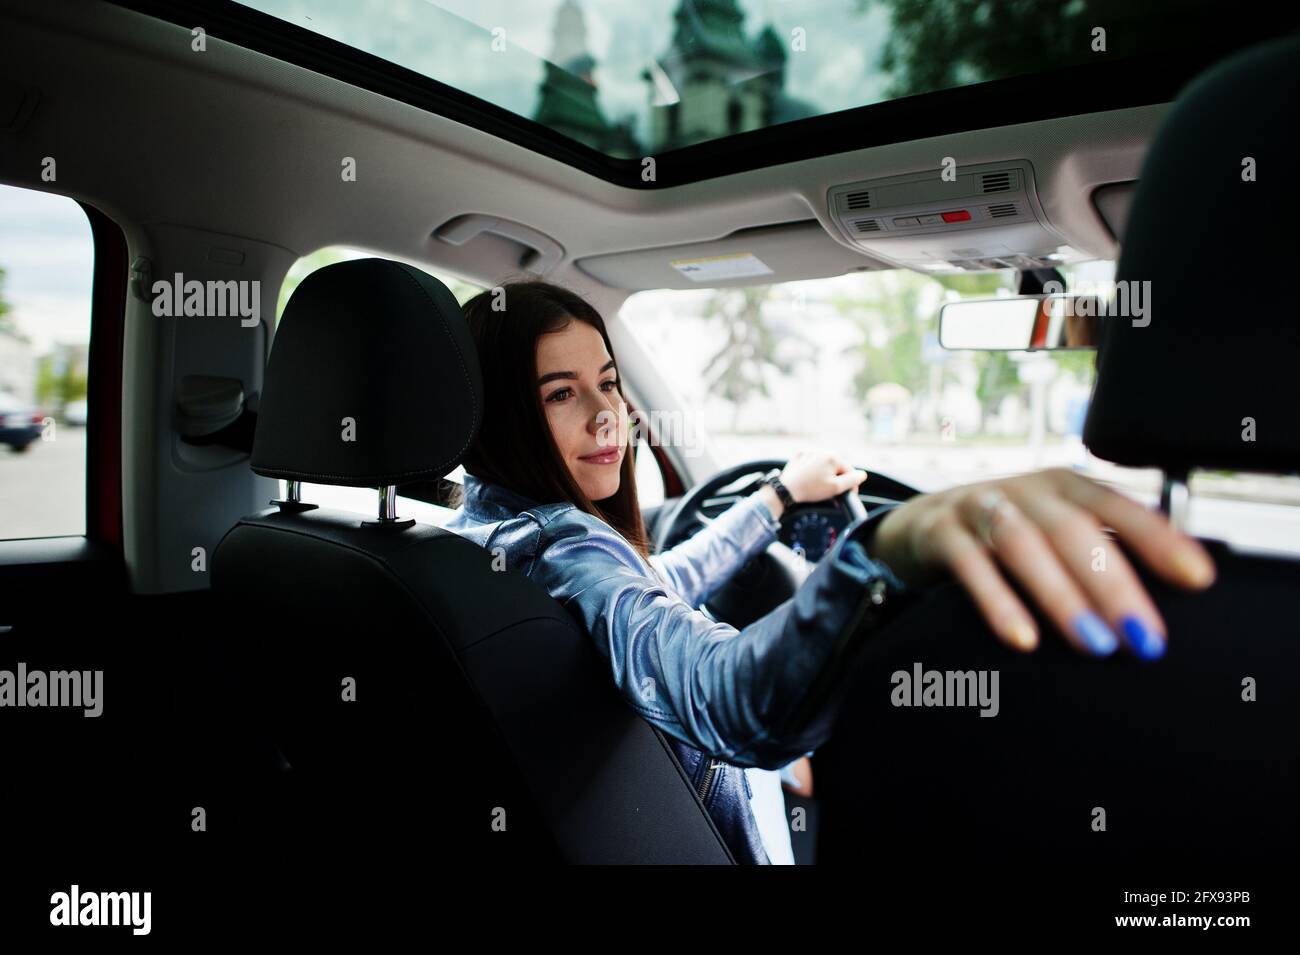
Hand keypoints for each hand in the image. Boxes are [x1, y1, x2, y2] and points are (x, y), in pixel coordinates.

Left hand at [779, 450, 867, 506]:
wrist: (787, 489)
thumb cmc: (811, 488)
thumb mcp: (836, 488)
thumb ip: (852, 480)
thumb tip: (862, 475)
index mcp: (833, 457)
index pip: (849, 470)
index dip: (851, 484)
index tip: (848, 494)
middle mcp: (823, 450)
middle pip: (836, 466)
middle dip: (837, 479)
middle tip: (832, 492)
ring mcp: (810, 451)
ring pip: (824, 464)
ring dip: (826, 474)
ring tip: (819, 486)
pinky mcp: (799, 455)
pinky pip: (812, 462)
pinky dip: (813, 470)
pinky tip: (810, 479)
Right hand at [871, 468, 1216, 658]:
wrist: (917, 526)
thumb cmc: (1001, 536)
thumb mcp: (1050, 529)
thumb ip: (1097, 548)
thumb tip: (1163, 597)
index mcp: (1062, 484)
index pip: (1117, 506)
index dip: (1158, 539)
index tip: (1196, 578)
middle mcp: (1023, 489)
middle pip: (1073, 529)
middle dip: (1113, 585)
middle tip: (1144, 636)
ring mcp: (977, 506)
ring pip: (1023, 545)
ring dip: (1062, 596)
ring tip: (1094, 643)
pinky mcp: (938, 532)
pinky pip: (969, 566)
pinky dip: (998, 602)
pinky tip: (1022, 638)